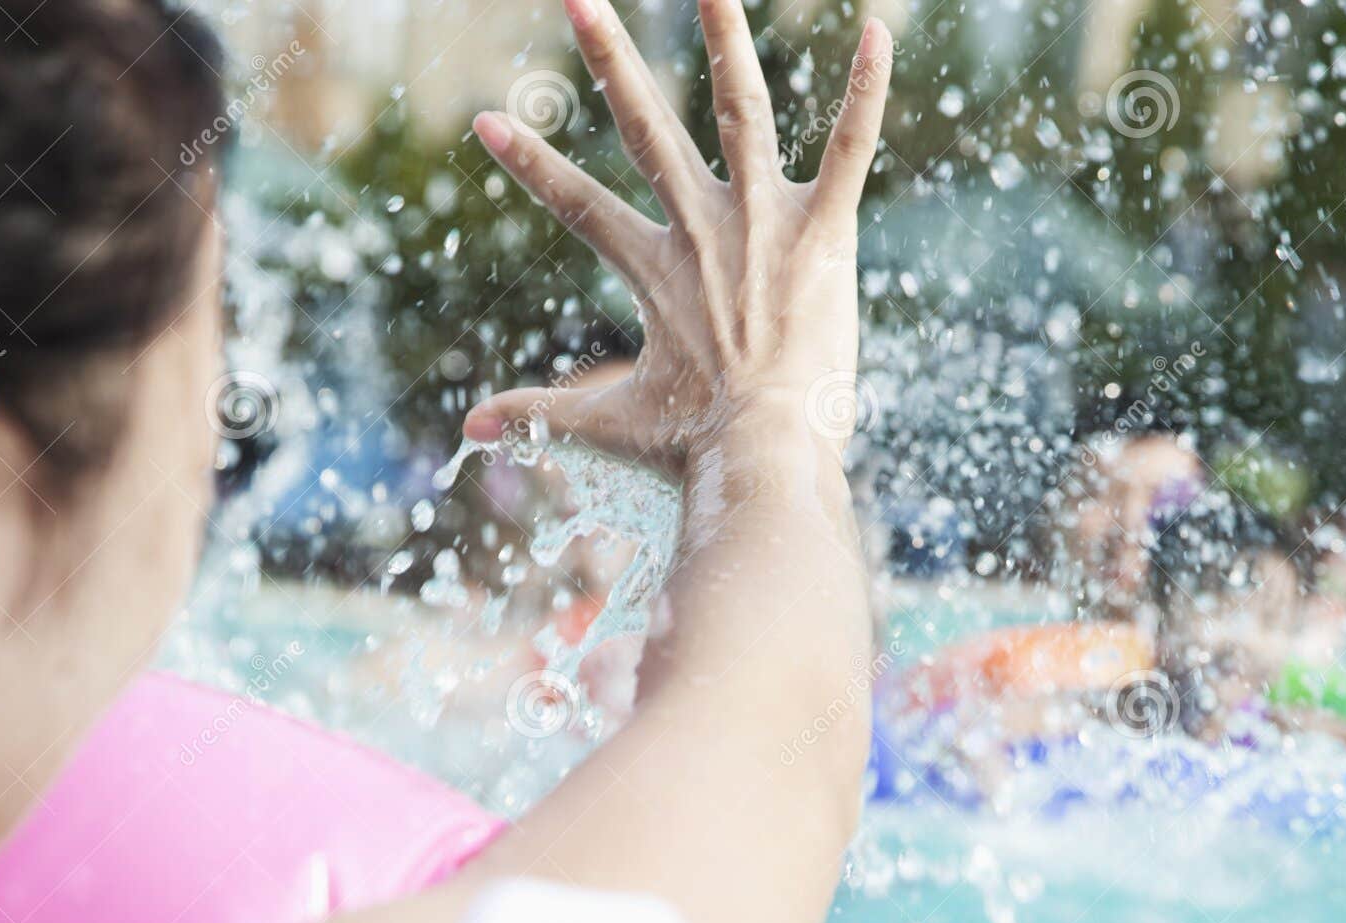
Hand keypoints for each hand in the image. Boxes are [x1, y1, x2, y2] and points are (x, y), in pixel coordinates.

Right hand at [466, 0, 891, 475]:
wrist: (765, 456)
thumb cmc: (691, 447)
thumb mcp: (607, 424)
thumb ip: (536, 412)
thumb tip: (469, 431)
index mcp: (654, 269)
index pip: (578, 203)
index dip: (530, 164)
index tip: (488, 121)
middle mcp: (703, 230)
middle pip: (647, 127)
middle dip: (609, 58)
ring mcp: (764, 227)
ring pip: (743, 111)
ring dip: (726, 40)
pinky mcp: (825, 236)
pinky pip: (849, 152)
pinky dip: (865, 94)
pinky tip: (875, 32)